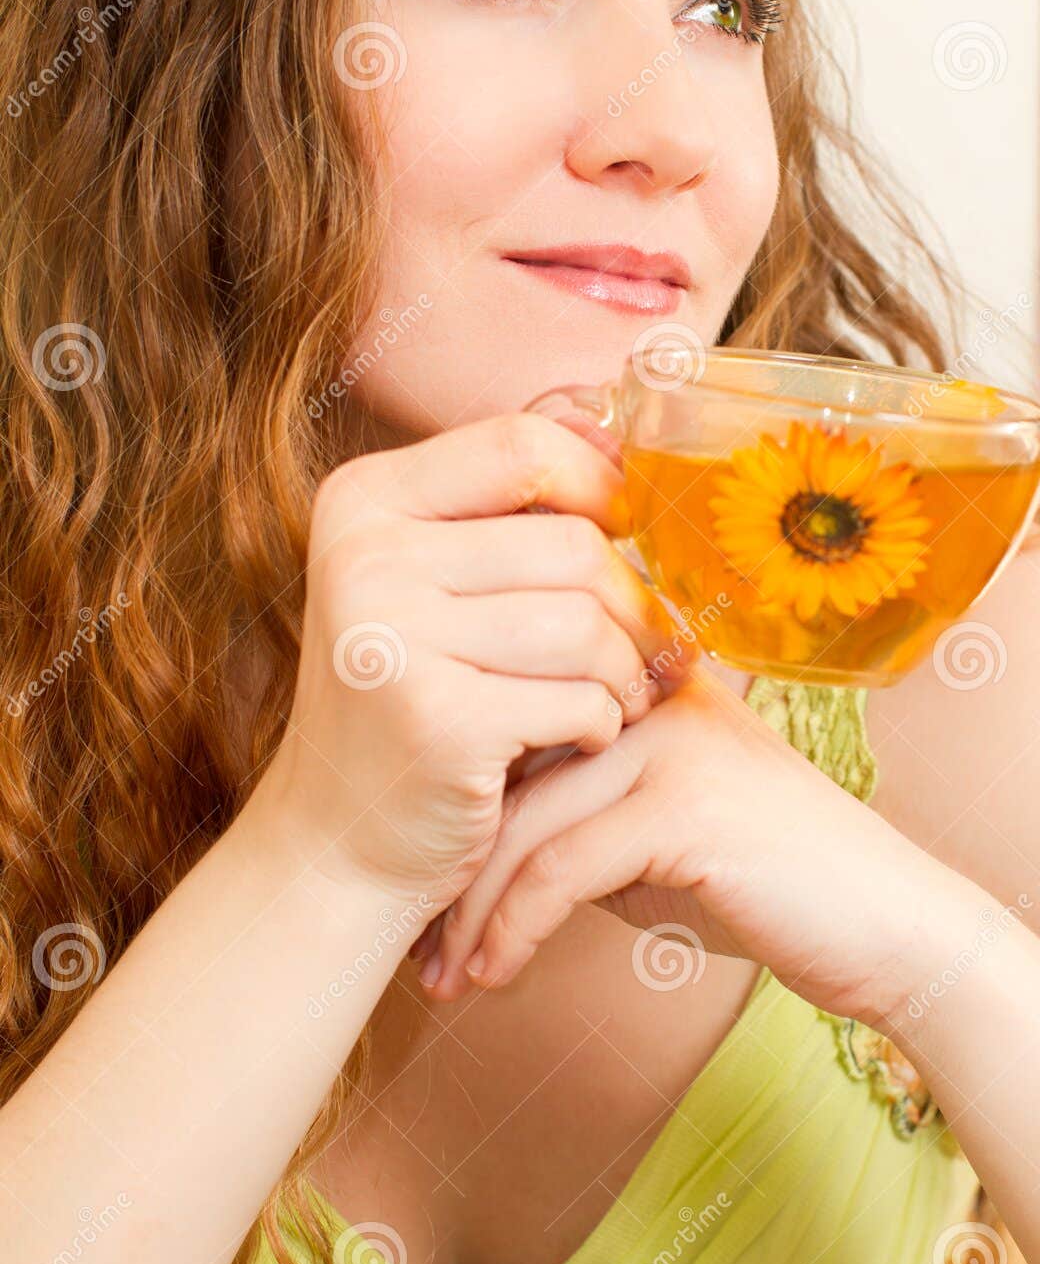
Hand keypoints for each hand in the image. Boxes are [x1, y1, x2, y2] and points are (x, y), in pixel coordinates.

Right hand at [257, 413, 695, 915]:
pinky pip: (580, 699)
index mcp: (362, 500)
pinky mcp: (437, 720)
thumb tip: (608, 418)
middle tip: (645, 649)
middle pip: (572, 544)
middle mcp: (364, 556)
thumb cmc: (412, 700)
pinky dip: (601, 725)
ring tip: (617, 697)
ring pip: (586, 625)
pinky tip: (580, 739)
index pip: (522, 445)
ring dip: (627, 672)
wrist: (336, 844)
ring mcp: (393, 638)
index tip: (628, 536)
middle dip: (633, 605)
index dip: (601, 485)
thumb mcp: (429, 583)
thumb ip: (501, 505)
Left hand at [415, 665, 958, 1024]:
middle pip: (505, 772)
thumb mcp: (651, 838)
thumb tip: (473, 851)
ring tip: (442, 977)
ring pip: (524, 822)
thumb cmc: (765, 884)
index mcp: (637, 686)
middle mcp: (649, 696)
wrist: (883, 926)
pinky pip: (562, 869)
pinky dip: (514, 929)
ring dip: (470, 912)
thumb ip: (575, 817)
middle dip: (451, 867)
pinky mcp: (684, 805)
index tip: (422, 888)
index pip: (513, 726)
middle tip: (416, 941)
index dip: (458, 809)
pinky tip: (494, 974)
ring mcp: (669, 744)